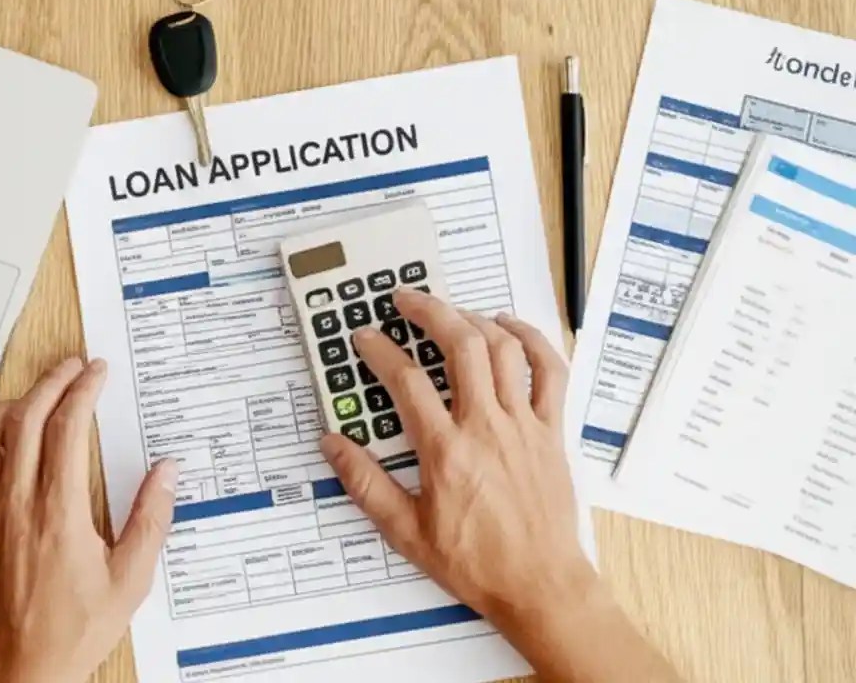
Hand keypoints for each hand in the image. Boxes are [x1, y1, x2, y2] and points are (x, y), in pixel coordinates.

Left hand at [0, 358, 178, 682]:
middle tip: (71, 368)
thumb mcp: (130, 582)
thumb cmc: (68, 634)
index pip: (68, 425)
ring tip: (29, 397)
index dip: (84, 388)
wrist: (15, 672)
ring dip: (7, 404)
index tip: (96, 374)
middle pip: (26, 417)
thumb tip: (165, 474)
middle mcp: (14, 505)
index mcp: (59, 512)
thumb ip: (150, 520)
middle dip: (52, 380)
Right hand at [321, 289, 587, 618]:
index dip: (380, 351)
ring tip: (450, 312)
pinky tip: (510, 328)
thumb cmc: (476, 564)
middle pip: (460, 346)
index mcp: (446, 452)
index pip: (405, 381)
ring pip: (503, 349)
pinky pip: (550, 372)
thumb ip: (365, 483)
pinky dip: (532, 341)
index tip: (365, 340)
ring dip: (474, 319)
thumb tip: (334, 445)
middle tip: (405, 300)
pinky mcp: (551, 432)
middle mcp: (486, 428)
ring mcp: (524, 426)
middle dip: (429, 311)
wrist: (539, 586)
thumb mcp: (405, 532)